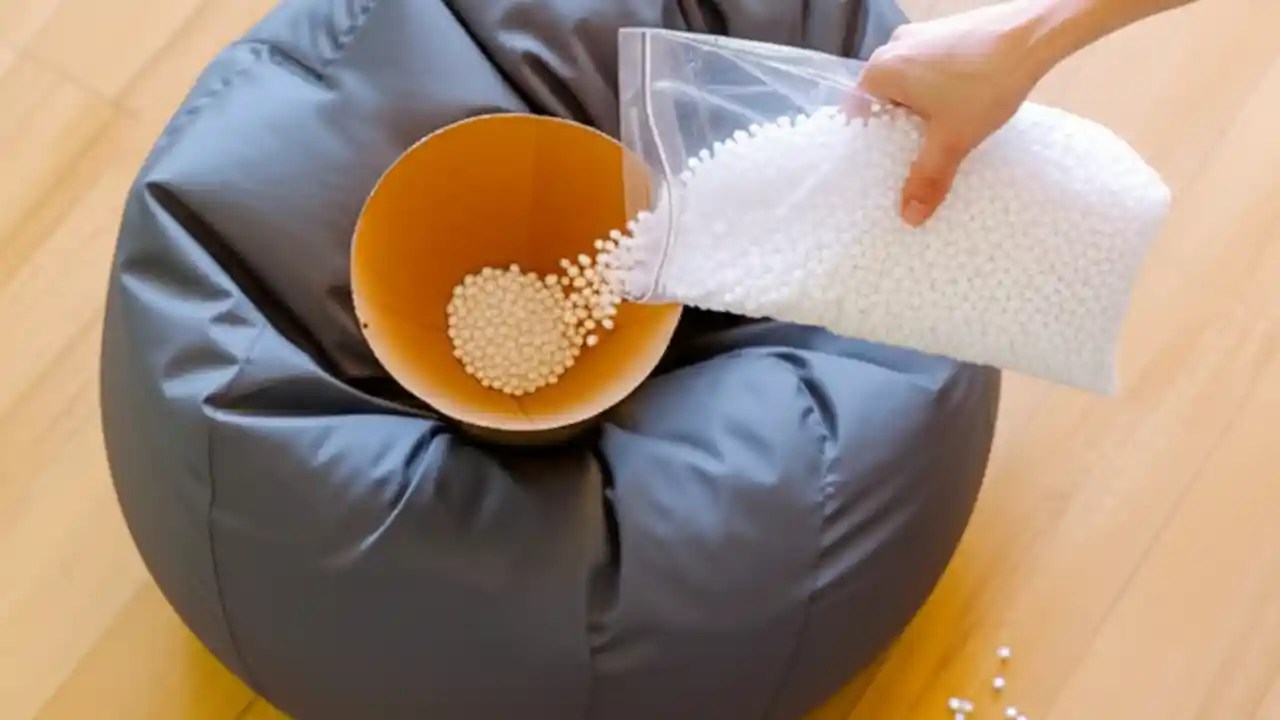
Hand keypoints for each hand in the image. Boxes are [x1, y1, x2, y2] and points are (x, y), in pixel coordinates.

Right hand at [856, 2, 1054, 225]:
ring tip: (941, 133)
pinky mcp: (946, 31)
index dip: (872, 142)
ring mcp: (920, 35)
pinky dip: (938, 88)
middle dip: (898, 127)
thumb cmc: (983, 84)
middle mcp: (893, 47)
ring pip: (909, 83)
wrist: (1033, 35)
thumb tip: (909, 217)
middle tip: (914, 154)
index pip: (859, 113)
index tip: (886, 162)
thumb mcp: (953, 139)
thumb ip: (927, 178)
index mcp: (881, 70)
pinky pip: (930, 67)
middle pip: (884, 99)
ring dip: (921, 108)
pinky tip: (961, 104)